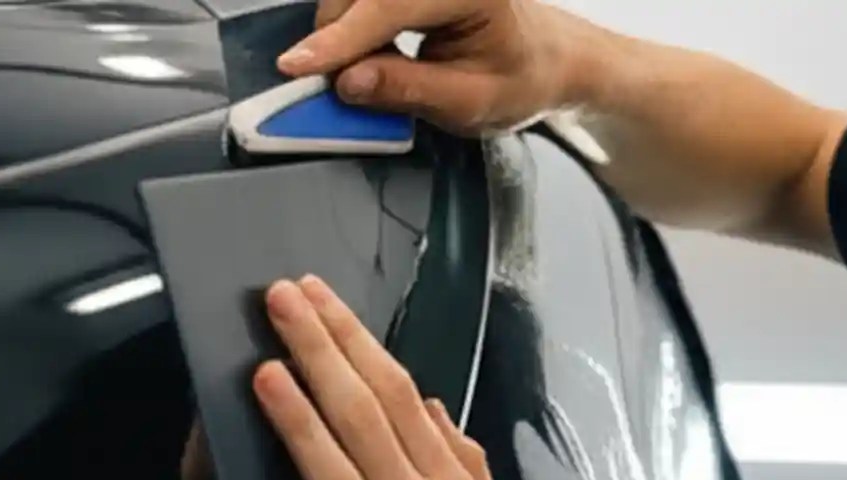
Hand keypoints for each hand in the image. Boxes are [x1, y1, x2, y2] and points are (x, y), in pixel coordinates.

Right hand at [276, 0, 578, 133]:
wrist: (550, 58)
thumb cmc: (523, 78)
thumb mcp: (470, 102)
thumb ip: (409, 91)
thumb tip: (349, 82)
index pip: (388, 7)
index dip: (340, 39)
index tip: (297, 65)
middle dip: (338, 40)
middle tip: (341, 89)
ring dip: (344, 34)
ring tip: (370, 74)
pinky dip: (354, 26)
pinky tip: (372, 53)